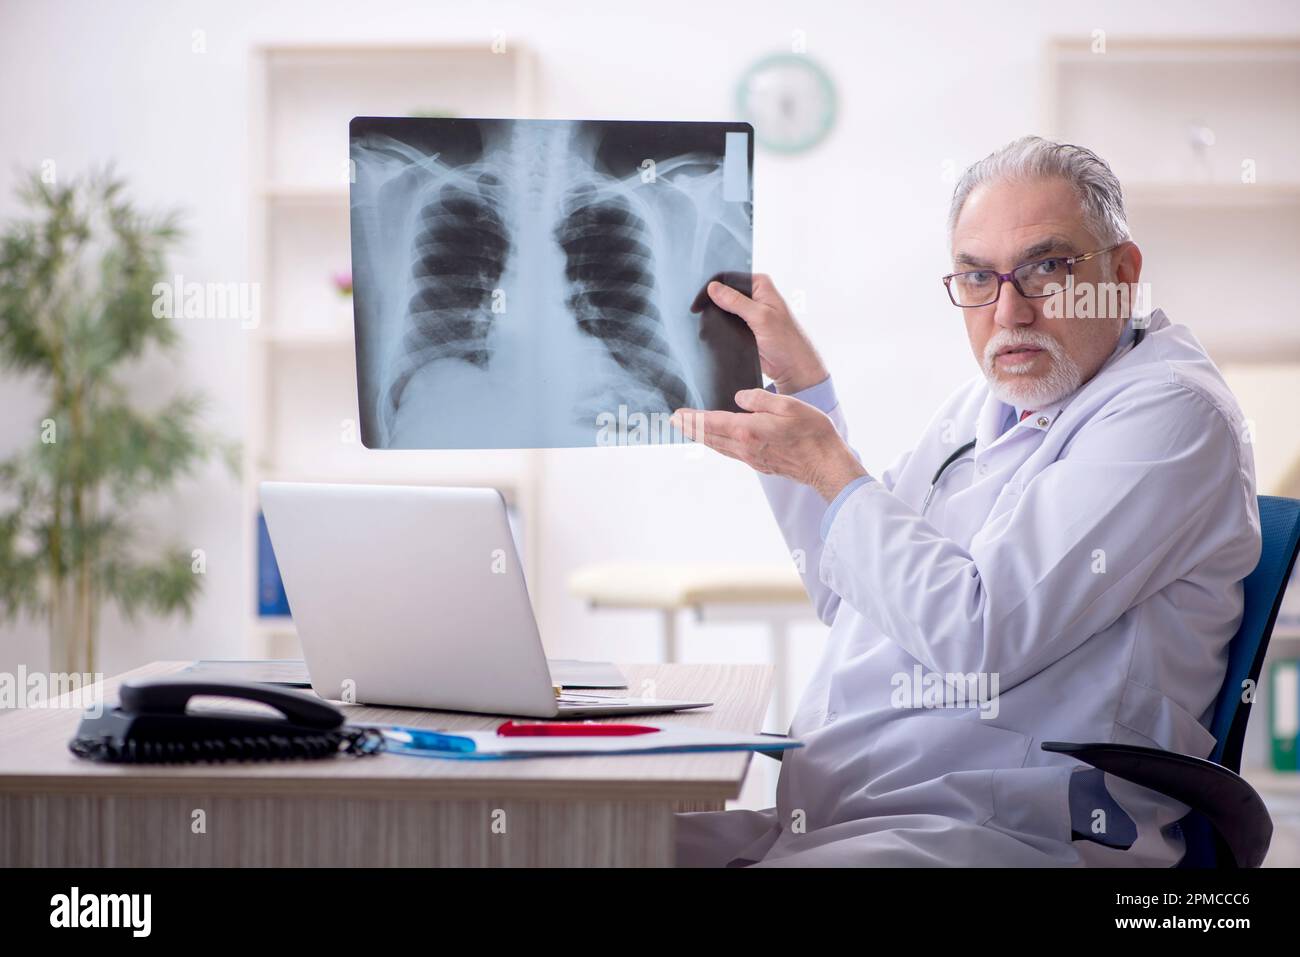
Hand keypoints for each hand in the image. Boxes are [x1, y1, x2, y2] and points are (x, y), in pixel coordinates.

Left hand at [672, 388, 867, 500]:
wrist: (826, 464)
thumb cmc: (812, 432)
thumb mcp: (788, 405)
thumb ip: (760, 398)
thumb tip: (738, 397)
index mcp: (748, 430)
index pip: (712, 423)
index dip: (692, 418)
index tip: (676, 414)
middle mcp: (745, 447)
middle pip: (710, 437)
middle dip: (690, 428)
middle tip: (673, 421)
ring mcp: (751, 458)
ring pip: (719, 446)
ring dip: (702, 437)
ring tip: (689, 429)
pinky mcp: (759, 463)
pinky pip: (731, 452)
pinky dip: (718, 444)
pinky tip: (718, 440)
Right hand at [698, 274, 827, 394]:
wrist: (791, 367)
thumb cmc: (786, 342)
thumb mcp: (760, 317)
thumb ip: (737, 301)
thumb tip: (714, 288)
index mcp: (760, 285)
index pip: (729, 279)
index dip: (712, 289)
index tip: (698, 304)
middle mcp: (755, 295)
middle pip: (724, 293)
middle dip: (711, 304)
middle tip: (698, 316)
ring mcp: (749, 312)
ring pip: (724, 309)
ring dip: (714, 318)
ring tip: (705, 329)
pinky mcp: (745, 327)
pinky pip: (726, 323)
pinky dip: (718, 328)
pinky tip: (711, 335)